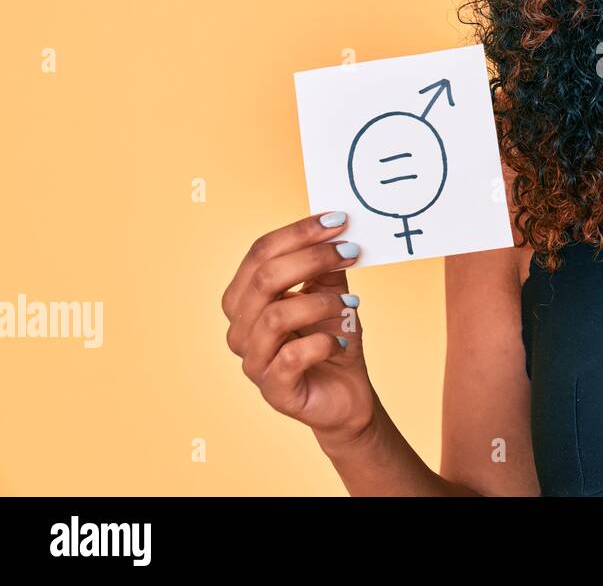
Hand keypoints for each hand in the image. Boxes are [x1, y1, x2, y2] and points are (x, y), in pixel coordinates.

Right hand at [222, 212, 376, 447]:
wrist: (346, 393)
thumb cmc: (331, 340)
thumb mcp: (330, 294)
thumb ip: (326, 266)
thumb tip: (337, 228)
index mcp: (246, 299)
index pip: (260, 254)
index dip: (298, 233)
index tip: (338, 220)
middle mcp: (240, 328)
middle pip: (264, 279)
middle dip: (312, 258)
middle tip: (351, 252)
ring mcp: (253, 361)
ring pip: (275, 317)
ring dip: (319, 302)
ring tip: (350, 303)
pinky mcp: (274, 390)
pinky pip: (291, 357)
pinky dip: (321, 343)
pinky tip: (340, 341)